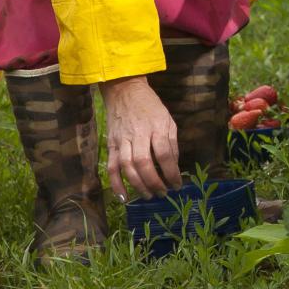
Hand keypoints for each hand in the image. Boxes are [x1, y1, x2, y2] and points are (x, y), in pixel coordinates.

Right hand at [99, 75, 180, 198]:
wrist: (124, 91)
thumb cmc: (150, 106)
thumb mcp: (168, 119)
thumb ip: (171, 143)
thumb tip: (174, 167)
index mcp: (156, 127)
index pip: (165, 155)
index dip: (172, 173)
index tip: (177, 185)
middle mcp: (138, 134)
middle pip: (144, 163)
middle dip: (154, 182)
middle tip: (163, 193)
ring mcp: (122, 140)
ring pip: (127, 167)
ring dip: (138, 185)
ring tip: (149, 195)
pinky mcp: (110, 145)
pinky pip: (111, 167)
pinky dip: (116, 184)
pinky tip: (124, 197)